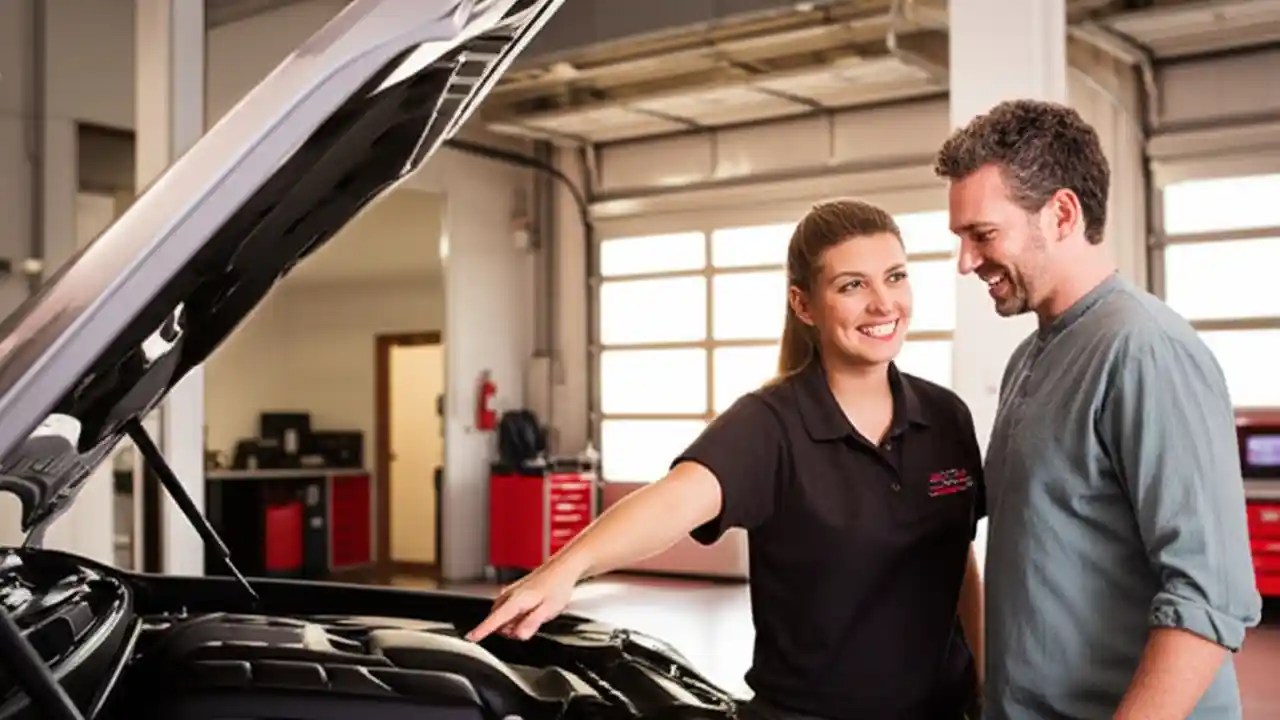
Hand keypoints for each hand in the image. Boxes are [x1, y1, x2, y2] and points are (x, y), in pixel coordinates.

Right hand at [465, 561, 579, 641]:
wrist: (562, 568)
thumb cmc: (557, 586)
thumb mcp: (548, 610)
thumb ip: (531, 623)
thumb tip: (518, 635)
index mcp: (516, 600)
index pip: (494, 619)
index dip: (481, 630)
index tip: (469, 638)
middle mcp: (509, 595)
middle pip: (498, 622)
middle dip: (509, 630)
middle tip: (531, 624)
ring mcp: (509, 592)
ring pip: (502, 617)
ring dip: (513, 623)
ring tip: (534, 615)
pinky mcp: (512, 593)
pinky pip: (507, 610)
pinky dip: (516, 616)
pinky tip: (532, 611)